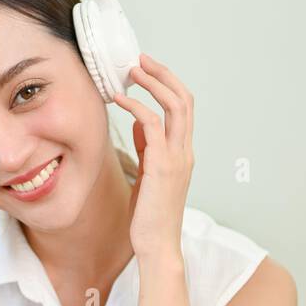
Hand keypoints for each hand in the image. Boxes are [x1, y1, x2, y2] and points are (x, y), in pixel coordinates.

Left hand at [112, 54, 193, 262]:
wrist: (157, 246)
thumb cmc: (150, 216)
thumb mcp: (148, 175)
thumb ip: (147, 149)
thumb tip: (139, 123)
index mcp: (183, 153)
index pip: (183, 108)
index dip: (167, 84)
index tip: (147, 69)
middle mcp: (185, 152)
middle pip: (184, 99)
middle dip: (163, 74)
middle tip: (140, 59)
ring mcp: (177, 159)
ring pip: (174, 107)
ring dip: (153, 84)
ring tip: (131, 71)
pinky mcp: (162, 167)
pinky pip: (152, 126)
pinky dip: (137, 107)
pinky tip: (120, 100)